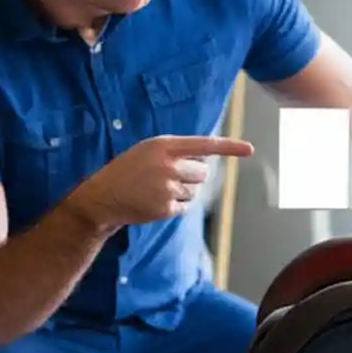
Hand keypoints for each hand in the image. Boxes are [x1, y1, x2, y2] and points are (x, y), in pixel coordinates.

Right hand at [68, 135, 253, 229]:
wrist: (102, 197)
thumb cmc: (127, 170)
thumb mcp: (147, 150)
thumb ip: (175, 151)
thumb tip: (205, 161)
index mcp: (164, 146)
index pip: (204, 145)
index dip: (229, 147)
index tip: (249, 149)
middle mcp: (168, 165)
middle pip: (203, 172)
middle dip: (192, 176)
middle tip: (169, 177)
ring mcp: (167, 188)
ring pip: (195, 191)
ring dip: (183, 191)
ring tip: (158, 189)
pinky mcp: (165, 208)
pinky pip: (185, 207)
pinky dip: (176, 205)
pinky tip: (156, 201)